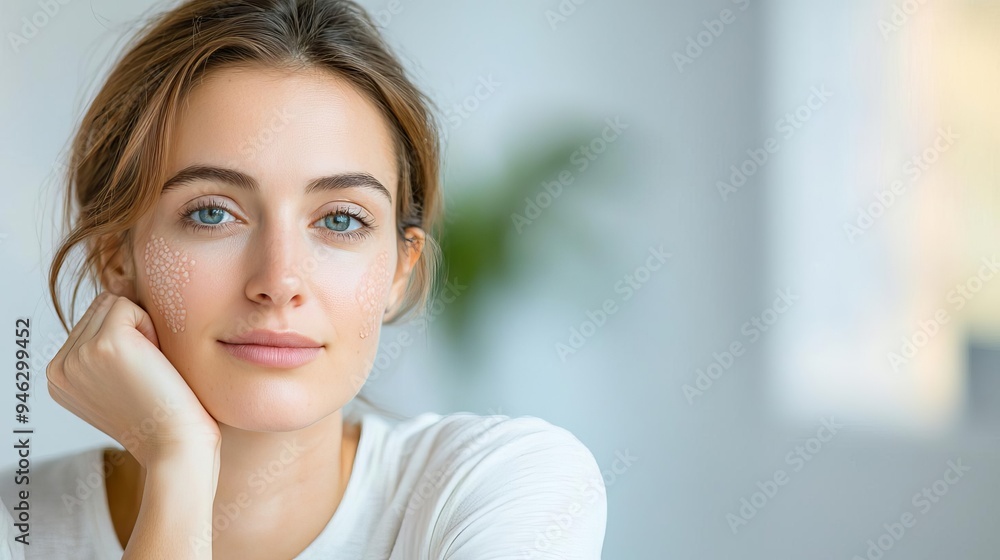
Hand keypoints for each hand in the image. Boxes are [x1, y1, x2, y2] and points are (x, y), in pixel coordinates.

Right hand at [47, 292, 220, 467]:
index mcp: (60, 377)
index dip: (127, 339)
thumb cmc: (162, 414)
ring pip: (114, 304)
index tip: (137, 380)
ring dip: (143, 328)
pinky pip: (129, 305)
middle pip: (101, 308)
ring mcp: (78, 356)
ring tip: (150, 368)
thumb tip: (116, 304)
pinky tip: (155, 363)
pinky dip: (151, 327)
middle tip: (148, 373)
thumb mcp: (117, 383)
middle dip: (133, 330)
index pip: (92, 322)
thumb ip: (103, 352)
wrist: (177, 445)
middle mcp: (60, 367)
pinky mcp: (104, 344)